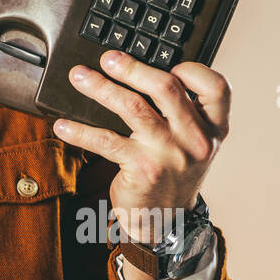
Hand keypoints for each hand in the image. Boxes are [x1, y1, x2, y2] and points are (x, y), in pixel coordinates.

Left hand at [52, 49, 230, 245]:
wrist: (166, 220)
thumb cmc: (174, 172)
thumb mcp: (192, 142)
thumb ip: (181, 111)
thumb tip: (138, 70)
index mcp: (214, 128)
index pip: (217, 88)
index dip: (193, 70)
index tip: (170, 64)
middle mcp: (196, 139)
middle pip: (166, 88)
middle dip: (132, 68)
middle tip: (108, 59)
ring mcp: (170, 154)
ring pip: (132, 108)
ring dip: (100, 88)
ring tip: (80, 77)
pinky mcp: (143, 169)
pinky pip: (106, 141)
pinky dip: (80, 131)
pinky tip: (63, 125)